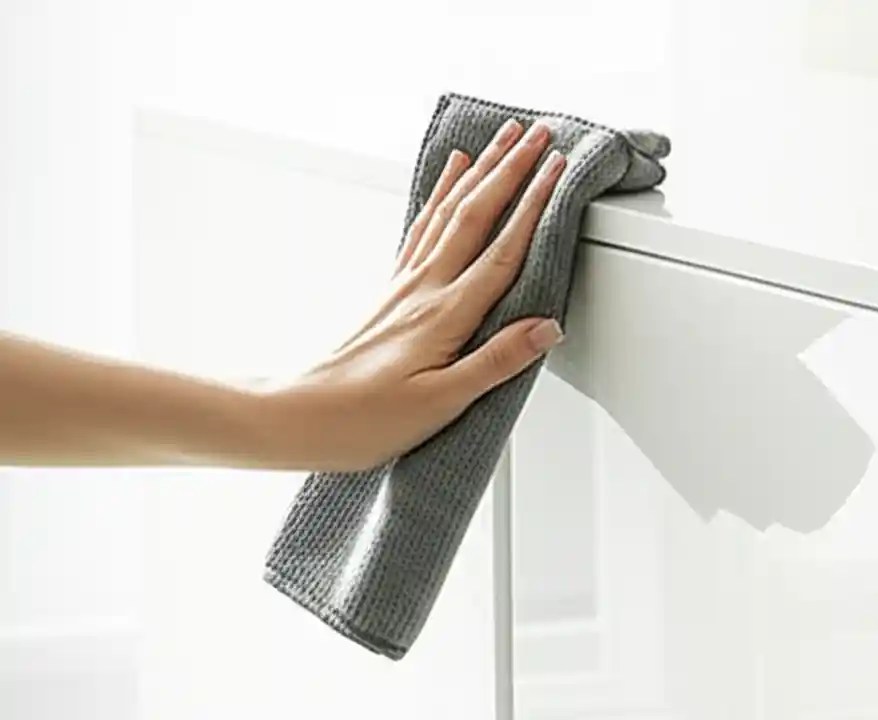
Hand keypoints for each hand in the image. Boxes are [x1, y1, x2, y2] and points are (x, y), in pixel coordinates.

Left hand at [266, 119, 566, 470]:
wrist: (300, 416)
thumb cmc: (367, 419)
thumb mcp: (443, 402)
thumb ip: (497, 361)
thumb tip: (547, 328)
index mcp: (445, 314)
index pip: (502, 250)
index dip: (533, 206)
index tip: (555, 168)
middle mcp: (425, 288)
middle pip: (476, 214)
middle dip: (510, 169)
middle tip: (539, 133)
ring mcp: (406, 285)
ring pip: (450, 211)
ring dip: (480, 171)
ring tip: (503, 139)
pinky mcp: (393, 290)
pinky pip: (424, 226)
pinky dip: (442, 193)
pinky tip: (450, 174)